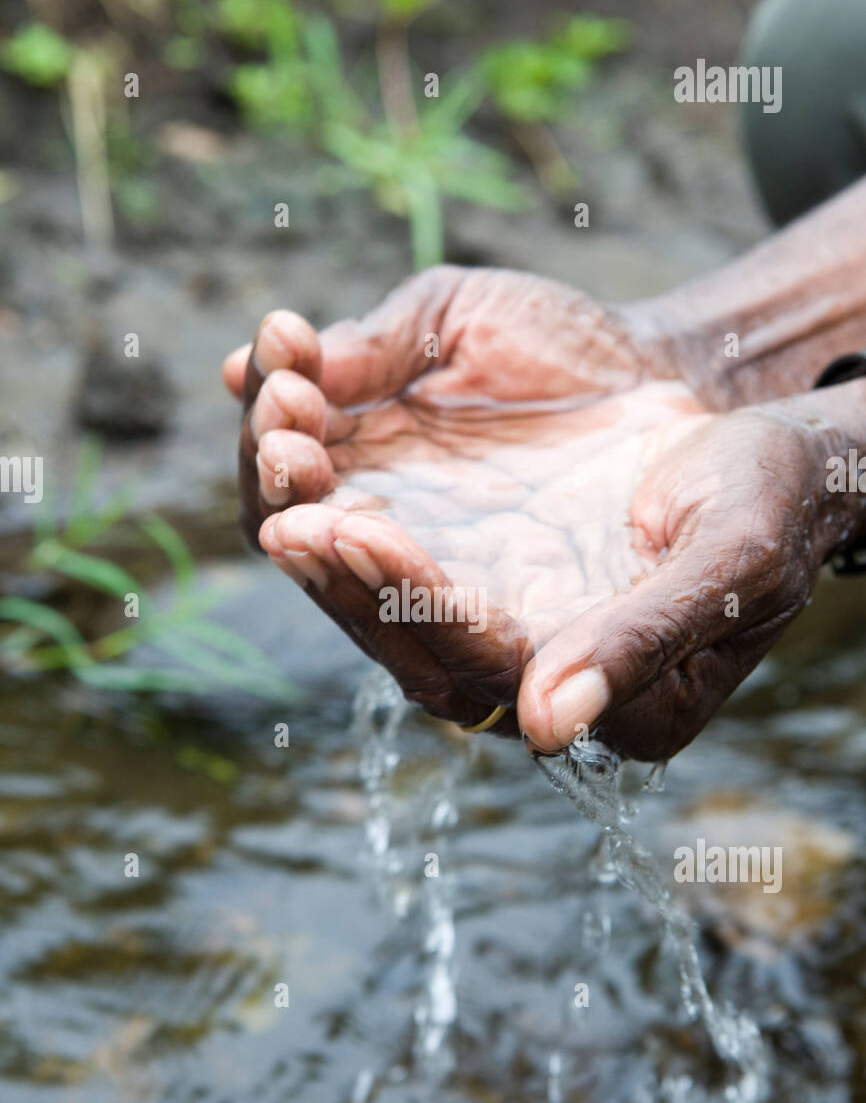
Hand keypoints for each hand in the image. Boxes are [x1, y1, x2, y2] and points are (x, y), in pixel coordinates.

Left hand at [224, 268, 839, 759]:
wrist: (750, 430)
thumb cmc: (765, 497)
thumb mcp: (729, 560)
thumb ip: (643, 641)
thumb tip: (548, 729)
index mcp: (587, 695)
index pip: (472, 665)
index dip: (407, 602)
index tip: (353, 526)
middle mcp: (512, 658)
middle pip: (391, 630)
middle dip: (331, 553)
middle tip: (284, 469)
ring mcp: (472, 596)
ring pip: (358, 571)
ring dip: (308, 493)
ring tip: (278, 414)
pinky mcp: (448, 537)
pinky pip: (362, 505)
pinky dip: (320, 440)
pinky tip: (279, 373)